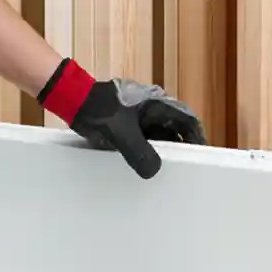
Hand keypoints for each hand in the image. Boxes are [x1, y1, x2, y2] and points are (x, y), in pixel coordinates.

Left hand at [38, 58, 205, 178]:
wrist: (71, 99)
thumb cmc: (97, 109)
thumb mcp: (121, 135)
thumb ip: (139, 154)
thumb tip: (153, 171)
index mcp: (158, 104)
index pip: (188, 121)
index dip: (197, 139)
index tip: (201, 156)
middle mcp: (153, 108)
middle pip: (175, 130)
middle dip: (180, 148)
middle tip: (183, 169)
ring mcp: (140, 115)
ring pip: (159, 135)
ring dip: (162, 151)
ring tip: (164, 171)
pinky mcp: (128, 122)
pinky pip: (144, 138)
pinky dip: (147, 151)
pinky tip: (143, 166)